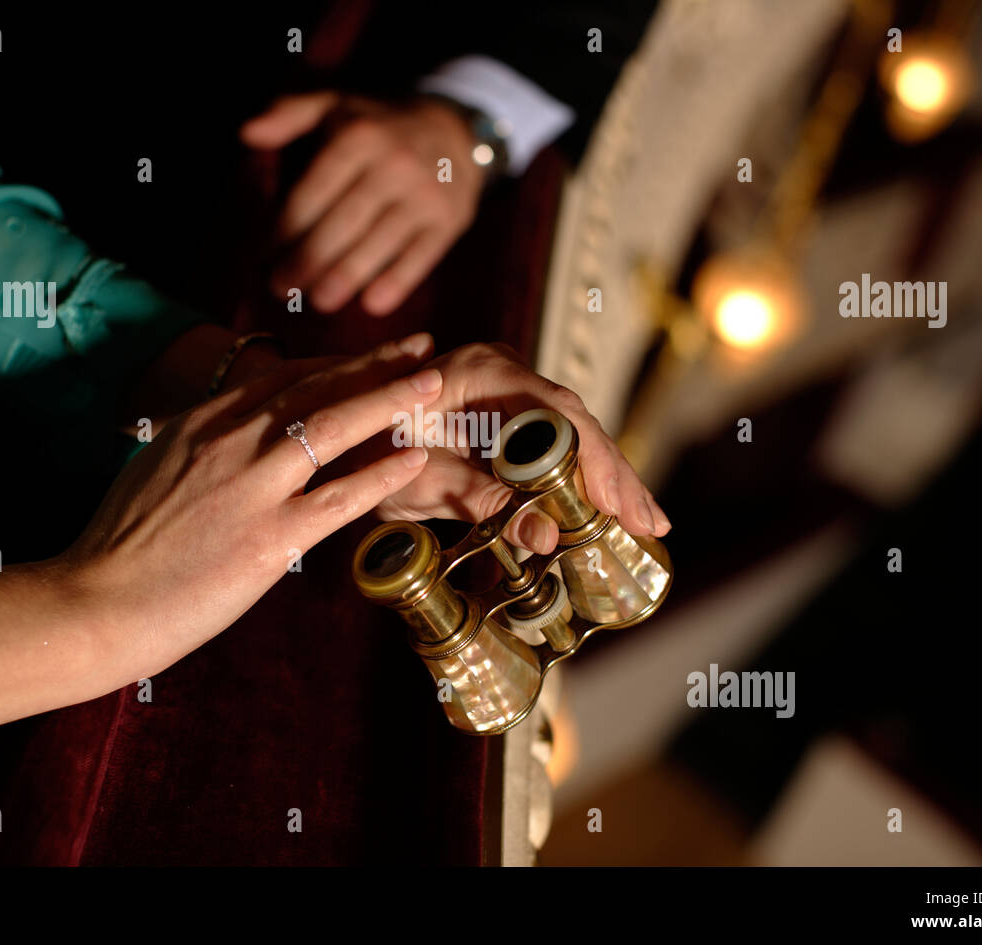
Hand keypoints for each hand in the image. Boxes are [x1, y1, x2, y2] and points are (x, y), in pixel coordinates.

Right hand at [0, 335, 440, 743]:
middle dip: (376, 364)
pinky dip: (382, 474)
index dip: (338, 362)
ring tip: (434, 384)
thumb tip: (236, 439)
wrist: (94, 603)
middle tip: (423, 348)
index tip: (376, 352)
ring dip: (389, 399)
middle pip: (316, 386)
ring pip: (333, 426)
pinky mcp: (268, 539)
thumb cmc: (121, 547)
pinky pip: (339, 498)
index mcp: (202, 422)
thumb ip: (202, 446)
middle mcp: (229, 441)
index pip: (284, 376)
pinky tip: (415, 459)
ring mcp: (251, 488)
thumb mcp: (157, 470)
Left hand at [241, 92, 484, 314]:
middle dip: (307, 260)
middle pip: (342, 223)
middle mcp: (394, 164)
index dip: (285, 230)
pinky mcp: (449, 221)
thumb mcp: (334, 106)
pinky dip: (397, 282)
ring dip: (344, 277)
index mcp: (358, 137)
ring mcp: (425, 195)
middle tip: (281, 289)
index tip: (264, 258)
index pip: (313, 193)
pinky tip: (371, 304)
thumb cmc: (377, 128)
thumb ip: (287, 115)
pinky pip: (420, 257)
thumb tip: (246, 133)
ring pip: (378, 243)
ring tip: (318, 302)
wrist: (455, 132)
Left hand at [369, 341, 670, 552]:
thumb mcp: (419, 479)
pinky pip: (555, 452)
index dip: (595, 461)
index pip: (558, 412)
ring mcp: (510, 398)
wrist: (332, 432)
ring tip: (647, 525)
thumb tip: (547, 536)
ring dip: (609, 483)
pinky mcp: (507, 425)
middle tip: (649, 525)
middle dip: (616, 477)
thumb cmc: (364, 446)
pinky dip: (582, 484)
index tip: (617, 504)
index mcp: (484, 372)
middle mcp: (506, 376)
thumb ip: (482, 500)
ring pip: (574, 439)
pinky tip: (611, 512)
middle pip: (578, 425)